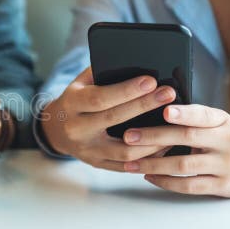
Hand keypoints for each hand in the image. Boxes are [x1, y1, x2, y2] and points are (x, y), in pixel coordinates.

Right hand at [40, 68, 175, 170]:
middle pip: (113, 119)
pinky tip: (165, 144)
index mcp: (71, 104)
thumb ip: (101, 72)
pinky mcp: (98, 164)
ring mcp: (87, 150)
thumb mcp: (81, 82)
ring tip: (173, 123)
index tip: (150, 81)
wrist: (56, 129)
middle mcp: (76, 129)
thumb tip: (135, 62)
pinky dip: (148, 157)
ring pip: (124, 150)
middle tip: (169, 93)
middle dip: (144, 105)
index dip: (126, 90)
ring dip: (152, 138)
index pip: (99, 98)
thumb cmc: (76, 100)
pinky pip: (127, 165)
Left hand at [122, 104, 229, 197]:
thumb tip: (154, 110)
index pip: (203, 114)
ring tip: (130, 162)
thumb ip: (195, 118)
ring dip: (153, 163)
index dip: (184, 113)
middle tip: (128, 136)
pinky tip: (149, 176)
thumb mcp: (221, 122)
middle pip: (186, 138)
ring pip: (183, 165)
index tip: (164, 110)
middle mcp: (226, 142)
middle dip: (154, 137)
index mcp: (223, 121)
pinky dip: (166, 182)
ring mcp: (225, 166)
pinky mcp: (222, 186)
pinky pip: (190, 185)